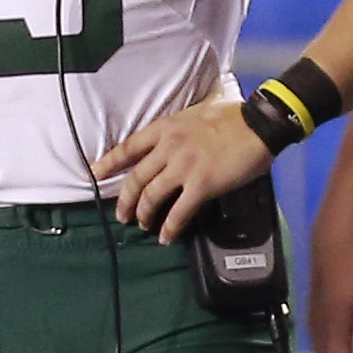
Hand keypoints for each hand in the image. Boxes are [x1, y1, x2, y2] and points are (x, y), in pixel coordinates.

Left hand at [94, 99, 271, 243]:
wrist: (258, 125)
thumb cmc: (234, 117)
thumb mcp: (197, 114)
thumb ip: (180, 130)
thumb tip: (177, 145)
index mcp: (166, 129)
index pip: (129, 147)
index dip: (109, 162)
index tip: (94, 172)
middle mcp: (168, 148)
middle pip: (136, 178)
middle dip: (126, 200)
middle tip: (123, 215)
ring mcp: (183, 167)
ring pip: (151, 196)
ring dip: (144, 214)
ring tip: (144, 226)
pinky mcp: (201, 185)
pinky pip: (178, 211)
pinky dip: (170, 227)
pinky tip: (167, 237)